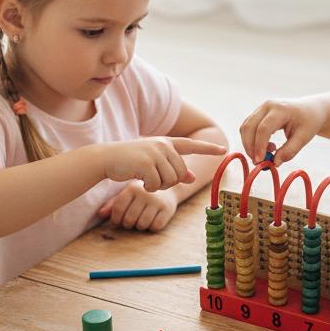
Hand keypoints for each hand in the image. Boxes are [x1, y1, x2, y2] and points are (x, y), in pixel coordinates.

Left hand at [98, 183, 177, 231]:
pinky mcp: (167, 209)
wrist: (169, 188)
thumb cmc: (142, 194)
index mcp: (132, 188)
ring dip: (140, 226)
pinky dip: (152, 227)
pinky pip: (155, 226)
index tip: (118, 222)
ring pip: (142, 225)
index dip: (115, 220)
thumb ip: (113, 204)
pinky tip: (153, 220)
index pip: (118, 209)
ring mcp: (157, 201)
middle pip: (129, 219)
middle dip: (128, 224)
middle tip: (131, 221)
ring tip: (142, 220)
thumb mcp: (128, 195)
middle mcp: (145, 193)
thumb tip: (100, 214)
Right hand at [100, 136, 225, 189]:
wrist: (105, 159)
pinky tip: (138, 181)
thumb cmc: (130, 162)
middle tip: (153, 179)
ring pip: (170, 180)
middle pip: (181, 173)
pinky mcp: (146, 163)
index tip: (224, 150)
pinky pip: (156, 184)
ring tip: (145, 178)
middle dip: (169, 182)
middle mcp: (163, 145)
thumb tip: (192, 177)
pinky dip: (149, 188)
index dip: (208, 149)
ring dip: (158, 186)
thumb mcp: (154, 162)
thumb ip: (173, 168)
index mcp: (166, 142)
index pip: (191, 145)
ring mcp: (154, 152)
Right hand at [240, 98, 324, 165]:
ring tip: (269, 152)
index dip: (259, 146)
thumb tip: (275, 163)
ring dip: (250, 144)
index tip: (260, 161)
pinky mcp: (258, 113)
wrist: (310, 110)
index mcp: (280, 109)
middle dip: (250, 146)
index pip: (264, 129)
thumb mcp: (304, 138)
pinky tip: (267, 146)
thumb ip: (289, 151)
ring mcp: (261, 108)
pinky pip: (248, 128)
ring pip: (245, 127)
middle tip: (258, 162)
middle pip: (249, 127)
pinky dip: (252, 140)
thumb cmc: (308, 122)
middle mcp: (267, 106)